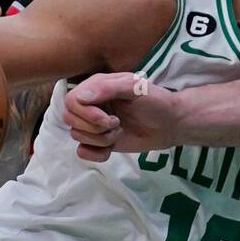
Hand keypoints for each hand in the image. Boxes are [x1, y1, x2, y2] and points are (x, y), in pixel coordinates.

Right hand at [61, 72, 179, 160]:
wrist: (169, 124)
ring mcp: (93, 125)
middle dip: (94, 127)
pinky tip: (112, 149)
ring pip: (77, 136)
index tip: (107, 118)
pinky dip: (97, 154)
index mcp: (95, 87)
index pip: (71, 101)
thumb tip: (81, 97)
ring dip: (101, 139)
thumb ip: (108, 88)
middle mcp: (90, 105)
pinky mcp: (98, 143)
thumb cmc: (154, 101)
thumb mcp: (135, 87)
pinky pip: (82, 152)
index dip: (85, 113)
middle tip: (117, 123)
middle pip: (70, 119)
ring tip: (120, 131)